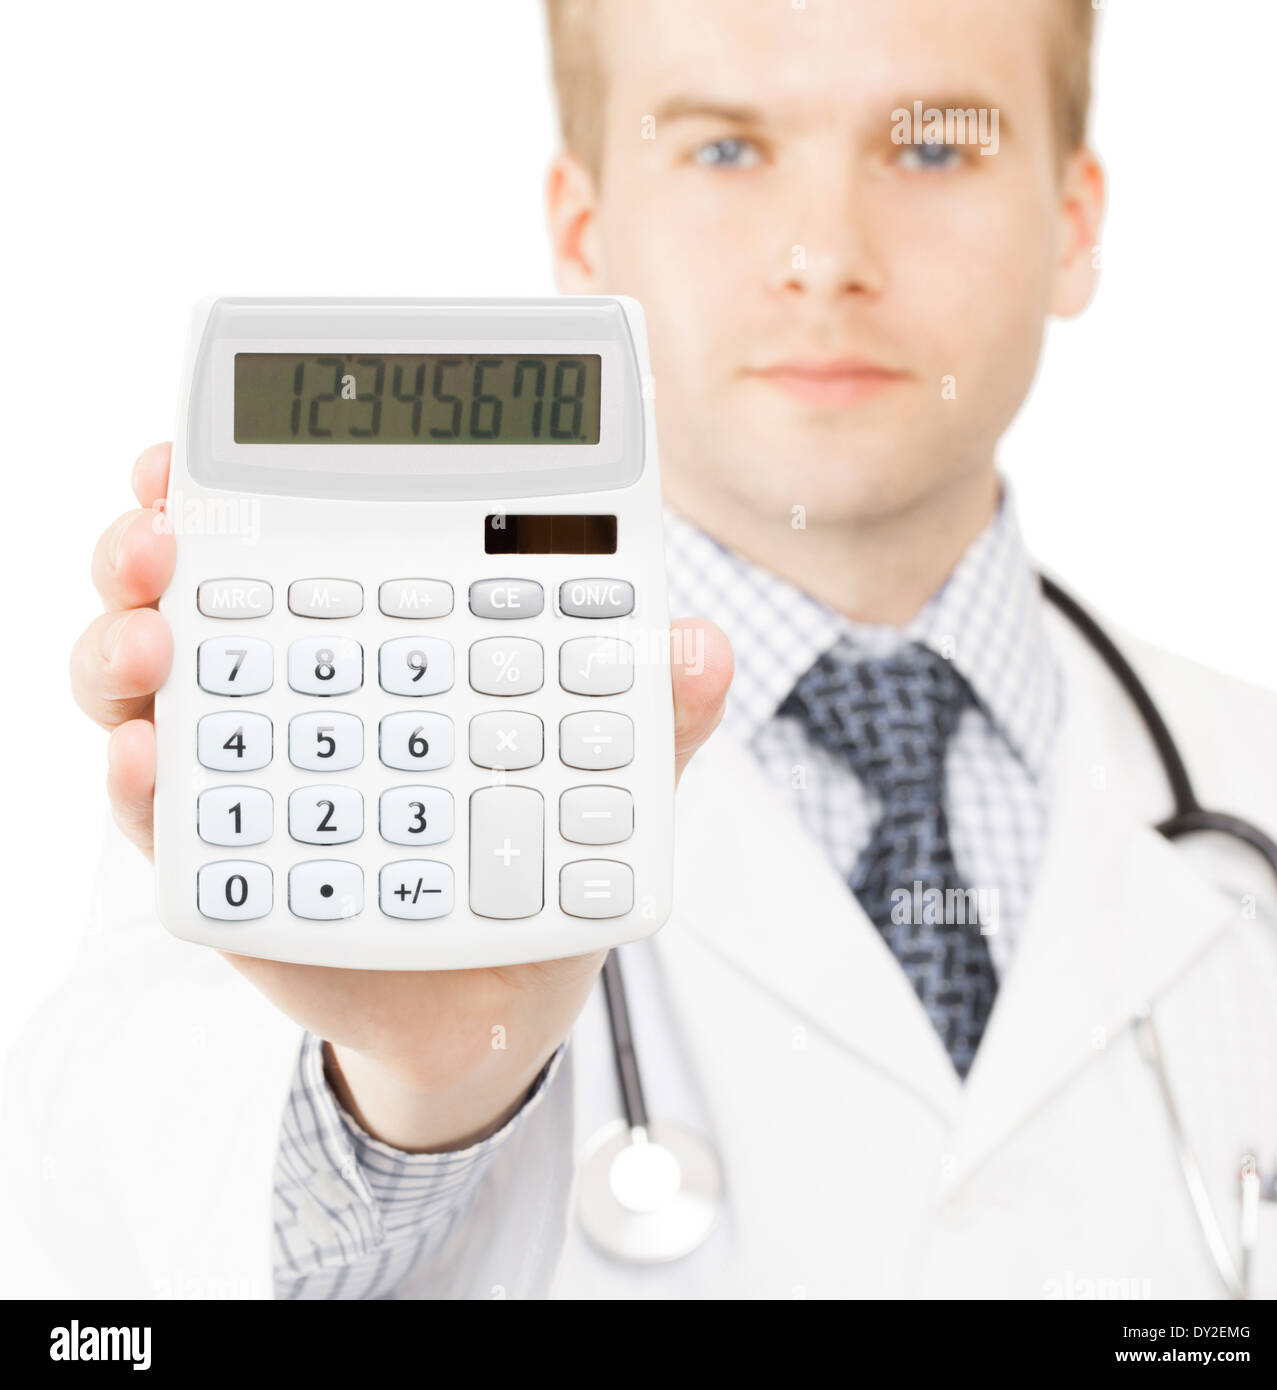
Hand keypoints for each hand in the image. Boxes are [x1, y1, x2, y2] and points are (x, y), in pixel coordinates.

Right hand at [71, 443, 733, 1149]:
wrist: (501, 998)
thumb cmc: (538, 855)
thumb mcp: (611, 771)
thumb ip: (655, 710)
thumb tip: (703, 644)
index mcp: (374, 640)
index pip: (289, 538)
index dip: (230, 487)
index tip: (195, 454)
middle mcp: (294, 693)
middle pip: (188, 596)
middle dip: (149, 548)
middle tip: (157, 533)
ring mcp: (255, 773)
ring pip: (148, 693)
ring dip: (122, 650)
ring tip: (151, 641)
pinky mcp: (237, 865)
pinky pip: (169, 823)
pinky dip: (144, 789)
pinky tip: (147, 762)